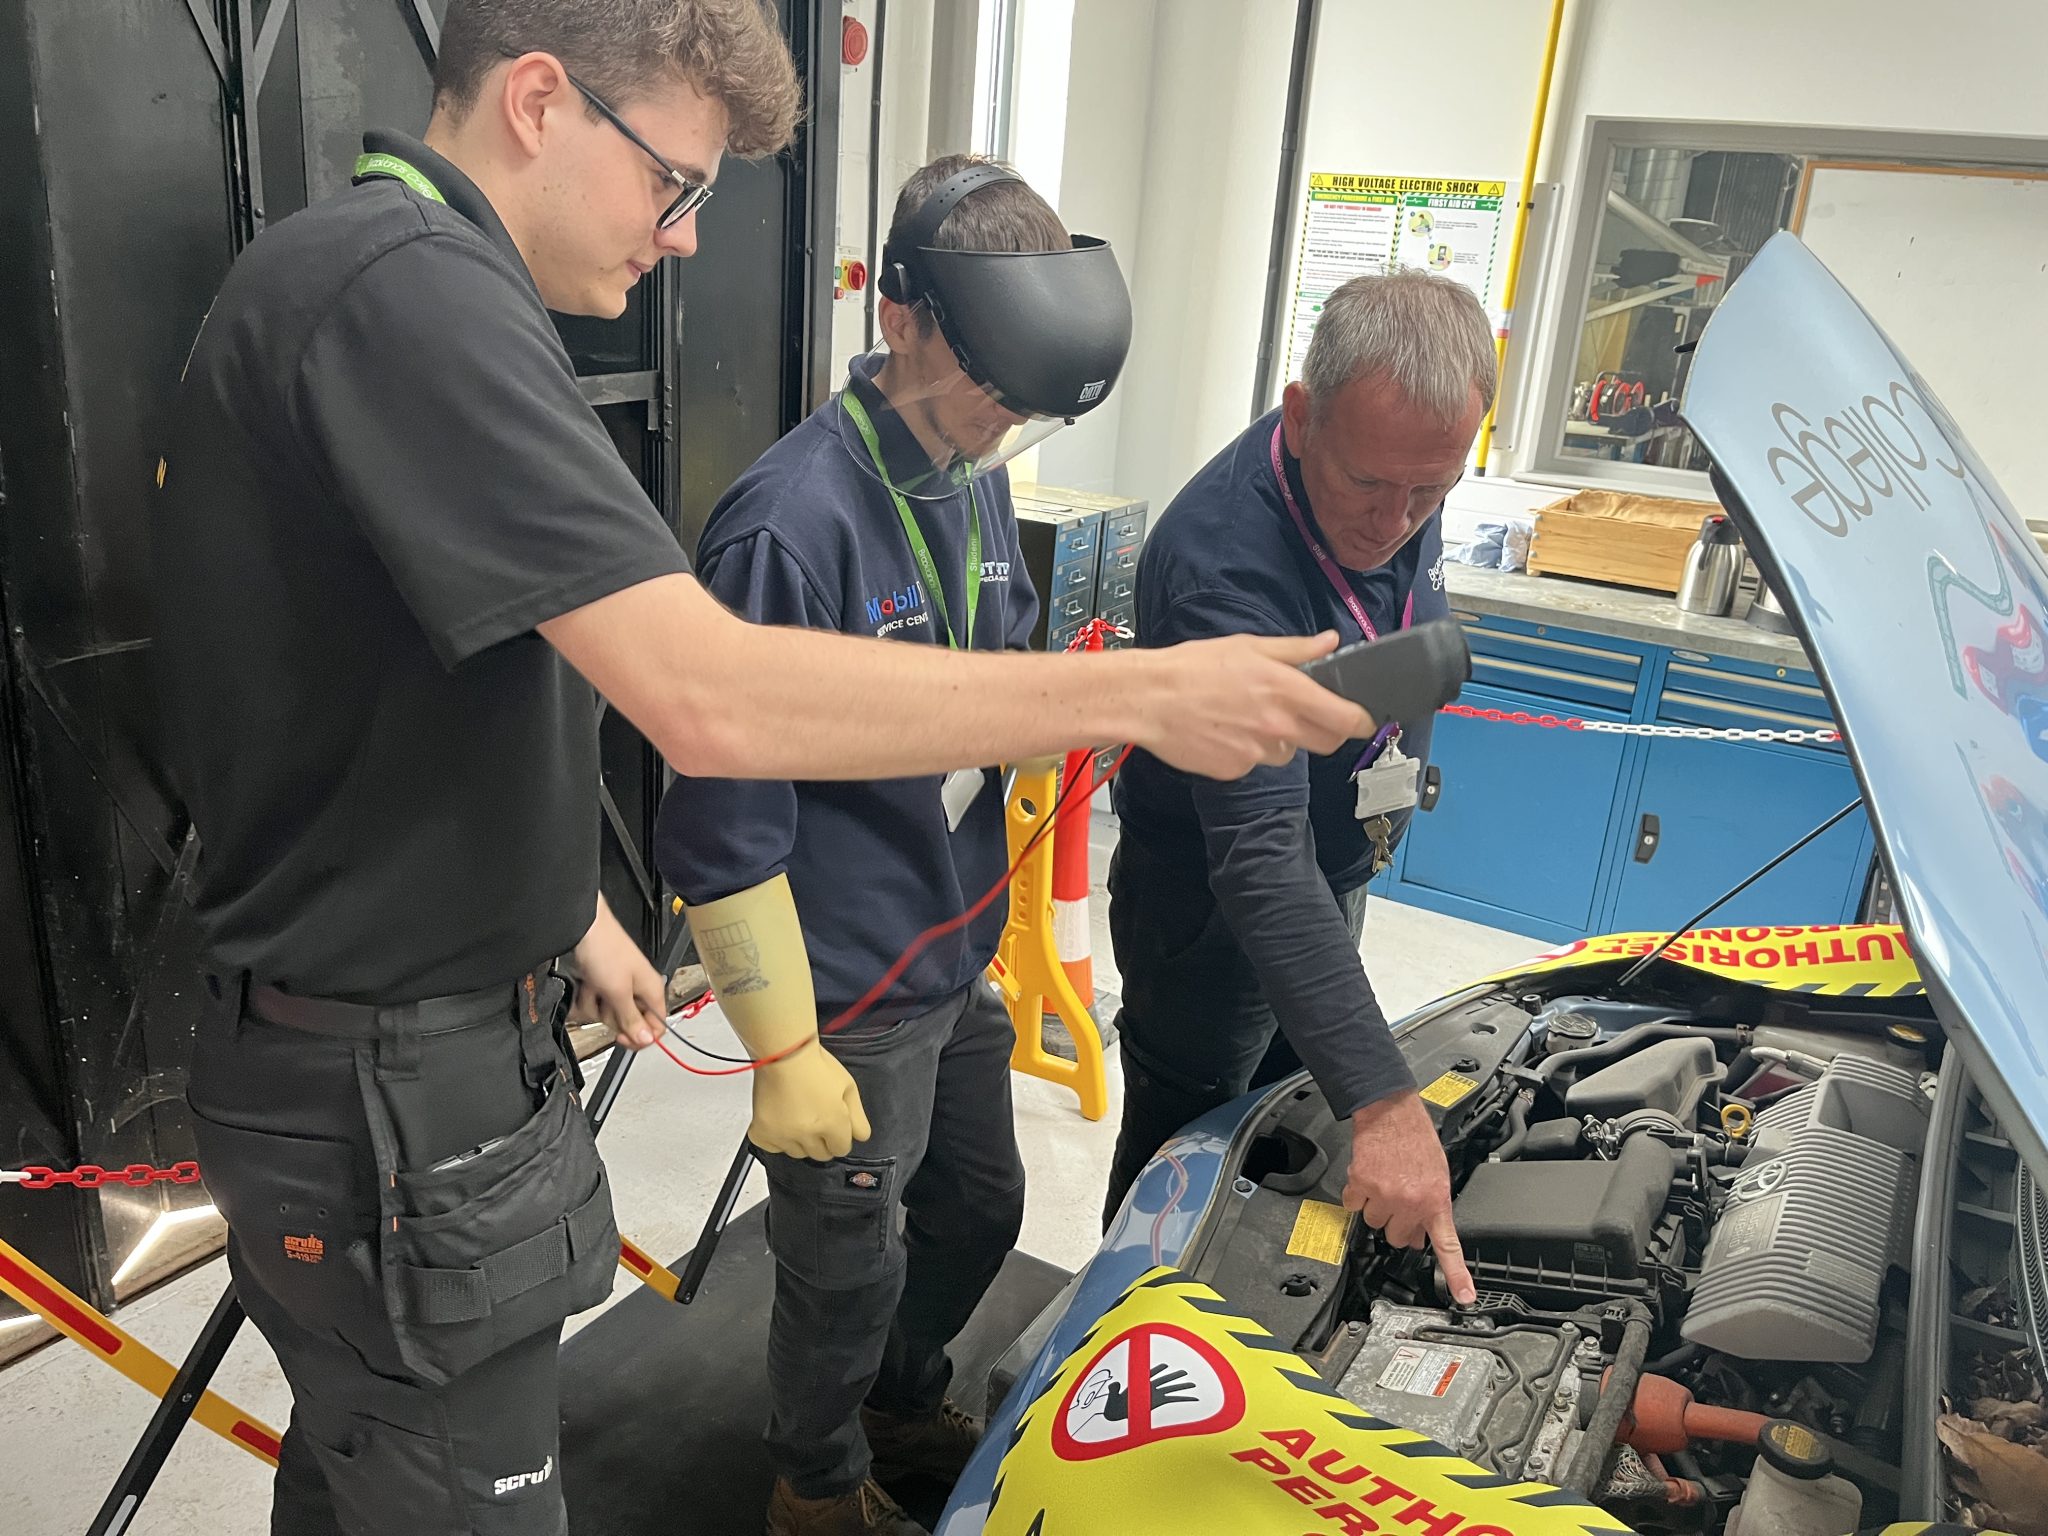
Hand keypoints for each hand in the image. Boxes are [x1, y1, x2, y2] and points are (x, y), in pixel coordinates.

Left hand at [568, 896, 665, 1048]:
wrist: (583, 929)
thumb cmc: (606, 949)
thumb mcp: (618, 992)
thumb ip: (632, 1019)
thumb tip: (646, 1040)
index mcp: (652, 992)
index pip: (656, 1028)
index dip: (639, 1037)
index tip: (622, 1037)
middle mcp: (639, 992)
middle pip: (628, 1024)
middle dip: (611, 1017)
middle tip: (607, 1000)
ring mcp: (620, 988)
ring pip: (608, 1016)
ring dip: (595, 1006)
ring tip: (594, 988)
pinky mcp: (604, 985)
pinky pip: (596, 1005)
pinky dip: (587, 998)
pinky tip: (587, 985)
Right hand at [748, 1038, 871, 1160]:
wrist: (783, 1051)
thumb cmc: (814, 1063)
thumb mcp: (848, 1086)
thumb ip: (858, 1117)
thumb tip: (860, 1137)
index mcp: (832, 1123)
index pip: (841, 1149)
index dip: (840, 1136)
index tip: (834, 1125)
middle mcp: (807, 1133)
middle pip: (821, 1154)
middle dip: (822, 1139)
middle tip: (816, 1117)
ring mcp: (783, 1135)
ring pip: (797, 1153)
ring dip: (800, 1140)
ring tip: (798, 1115)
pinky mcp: (762, 1132)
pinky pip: (772, 1148)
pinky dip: (776, 1139)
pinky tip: (781, 1122)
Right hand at [1138, 632, 1374, 779]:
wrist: (1148, 700)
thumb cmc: (1192, 668)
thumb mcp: (1249, 646)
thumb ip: (1296, 649)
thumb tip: (1329, 642)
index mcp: (1286, 690)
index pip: (1346, 718)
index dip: (1360, 721)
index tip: (1362, 719)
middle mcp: (1278, 725)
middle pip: (1326, 742)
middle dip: (1324, 731)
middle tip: (1304, 714)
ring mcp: (1257, 752)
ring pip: (1286, 752)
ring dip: (1278, 739)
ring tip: (1245, 717)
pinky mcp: (1236, 771)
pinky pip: (1254, 763)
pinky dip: (1246, 751)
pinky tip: (1224, 731)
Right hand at [1344, 1090, 1474, 1303]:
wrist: (1391, 1112)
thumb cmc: (1416, 1139)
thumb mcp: (1437, 1175)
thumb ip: (1432, 1208)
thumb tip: (1423, 1237)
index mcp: (1435, 1200)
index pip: (1447, 1245)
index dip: (1456, 1275)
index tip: (1463, 1296)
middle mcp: (1410, 1202)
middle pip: (1399, 1238)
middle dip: (1399, 1225)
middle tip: (1400, 1203)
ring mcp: (1384, 1195)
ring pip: (1374, 1223)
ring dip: (1377, 1208)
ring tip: (1384, 1184)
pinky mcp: (1361, 1185)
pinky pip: (1353, 1205)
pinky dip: (1356, 1195)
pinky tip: (1367, 1179)